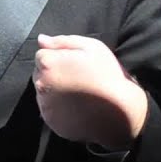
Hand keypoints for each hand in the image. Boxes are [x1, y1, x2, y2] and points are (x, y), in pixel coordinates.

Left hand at [33, 34, 147, 148]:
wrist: (120, 111)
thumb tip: (41, 39)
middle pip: (40, 73)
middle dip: (53, 73)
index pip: (42, 55)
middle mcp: (41, 85)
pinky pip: (50, 110)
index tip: (74, 64)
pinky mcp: (51, 122)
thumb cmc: (107, 74)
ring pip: (44, 92)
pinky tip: (76, 106)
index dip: (59, 57)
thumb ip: (62, 41)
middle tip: (77, 77)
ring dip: (54, 90)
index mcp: (48, 64)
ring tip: (78, 93)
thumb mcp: (91, 47)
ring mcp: (45, 105)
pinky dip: (58, 108)